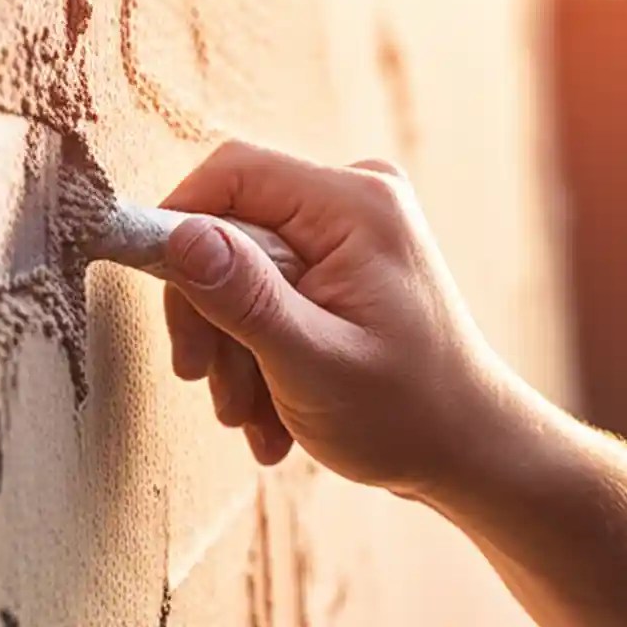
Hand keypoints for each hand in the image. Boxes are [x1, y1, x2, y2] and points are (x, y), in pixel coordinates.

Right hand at [161, 141, 512, 495]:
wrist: (470, 453)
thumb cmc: (407, 416)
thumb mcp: (313, 364)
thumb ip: (244, 297)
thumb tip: (177, 234)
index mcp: (356, 205)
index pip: (234, 172)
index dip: (180, 221)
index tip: (157, 290)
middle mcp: (355, 199)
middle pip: (232, 227)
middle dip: (211, 314)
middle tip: (208, 386)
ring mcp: (350, 230)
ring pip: (241, 267)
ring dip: (233, 349)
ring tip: (251, 418)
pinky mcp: (341, 261)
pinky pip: (267, 288)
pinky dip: (258, 351)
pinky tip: (272, 411)